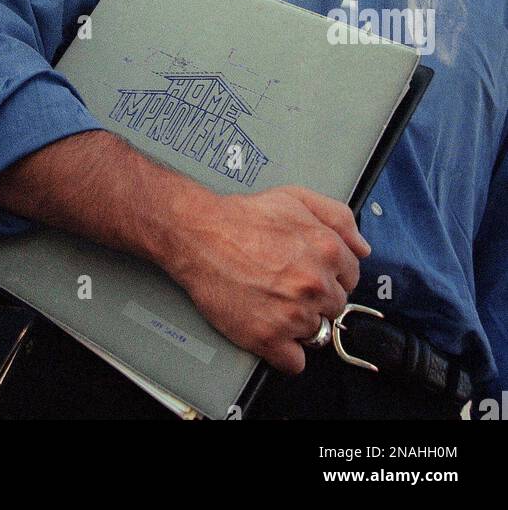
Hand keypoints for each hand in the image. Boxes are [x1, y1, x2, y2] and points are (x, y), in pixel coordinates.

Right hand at [165, 184, 370, 374]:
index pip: (351, 278)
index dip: (330, 274)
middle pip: (335, 307)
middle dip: (315, 298)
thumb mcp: (296, 198)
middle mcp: (315, 284)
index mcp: (327, 250)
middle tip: (287, 284)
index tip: (311, 271)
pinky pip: (295, 362)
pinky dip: (285, 352)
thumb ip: (338, 217)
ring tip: (273, 300)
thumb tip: (362, 247)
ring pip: (315, 333)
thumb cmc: (242, 217)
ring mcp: (293, 315)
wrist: (199, 234)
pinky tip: (271, 328)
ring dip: (299, 323)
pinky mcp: (268, 338)